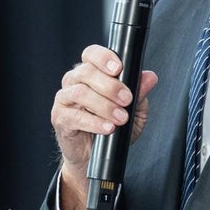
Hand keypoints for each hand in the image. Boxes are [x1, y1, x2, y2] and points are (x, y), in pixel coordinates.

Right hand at [51, 44, 157, 209]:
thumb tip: (150, 77)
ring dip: (104, 105)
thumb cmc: (111, 127)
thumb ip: (139, 93)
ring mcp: (65, 99)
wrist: (93, 155)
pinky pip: (74, 116)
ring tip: (120, 118)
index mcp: (90, 73)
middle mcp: (74, 82)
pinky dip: (94, 122)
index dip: (103, 57)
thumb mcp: (132, 110)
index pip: (91, 54)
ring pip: (80, 92)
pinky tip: (108, 128)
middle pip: (86, 72)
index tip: (119, 68)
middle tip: (126, 99)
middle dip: (110, 85)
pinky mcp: (60, 118)